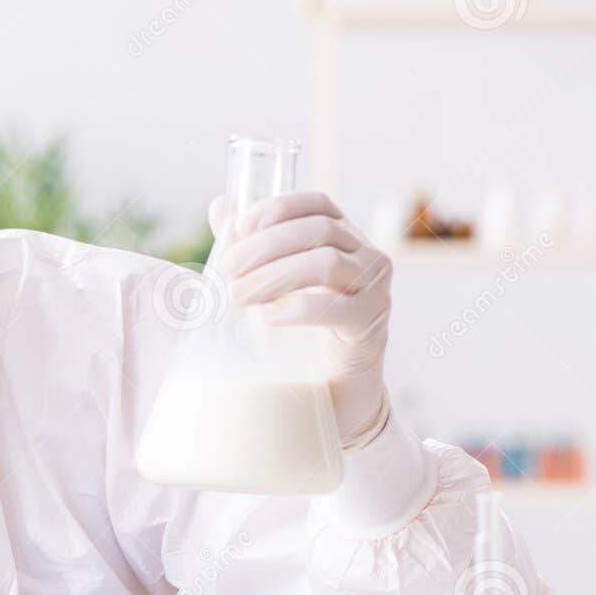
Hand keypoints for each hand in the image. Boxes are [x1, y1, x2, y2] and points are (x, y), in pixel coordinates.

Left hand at [211, 191, 392, 444]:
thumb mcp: (276, 284)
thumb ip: (252, 246)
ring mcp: (374, 290)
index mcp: (344, 238)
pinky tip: (268, 317)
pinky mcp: (369, 326)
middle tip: (229, 269)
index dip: (279, 207)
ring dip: (274, 276)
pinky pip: (337, 309)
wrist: (336, 390)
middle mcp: (366, 256)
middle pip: (318, 231)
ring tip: (239, 296)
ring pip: (327, 263)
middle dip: (266, 246)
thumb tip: (221, 206)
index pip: (318, 204)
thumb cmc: (305, 332)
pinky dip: (297, 309)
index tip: (239, 227)